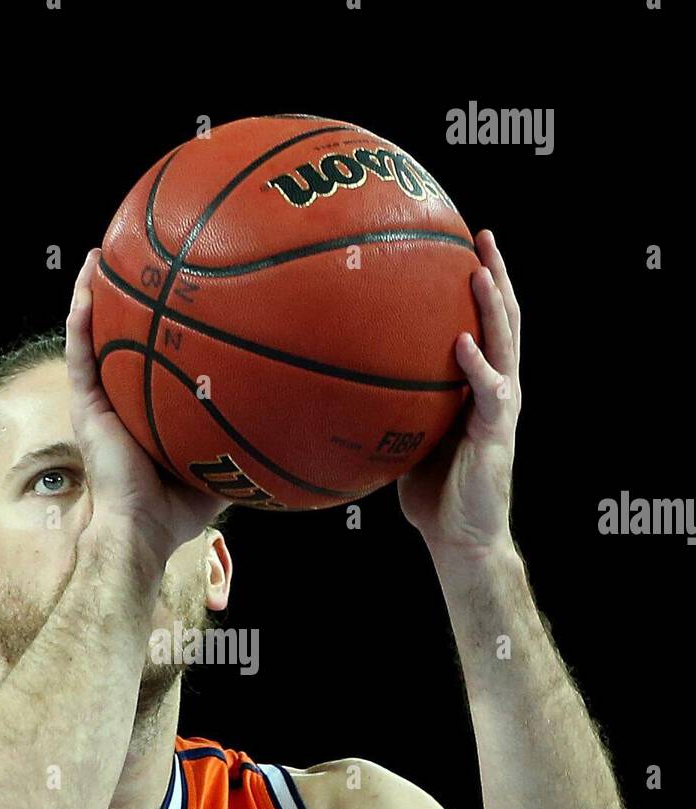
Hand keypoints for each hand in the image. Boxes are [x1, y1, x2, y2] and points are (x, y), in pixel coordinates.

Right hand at [65, 248, 226, 561]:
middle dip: (127, 301)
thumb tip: (291, 421)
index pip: (152, 359)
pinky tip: (90, 283)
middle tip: (139, 260)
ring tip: (104, 254)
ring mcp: (100, 400)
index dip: (160, 328)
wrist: (143, 530)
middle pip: (121, 340)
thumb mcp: (224, 466)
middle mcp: (121, 400)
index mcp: (148, 410)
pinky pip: (80, 352)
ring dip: (96, 294)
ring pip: (93, 336)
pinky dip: (81, 316)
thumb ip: (247, 438)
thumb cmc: (180, 510)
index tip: (179, 294)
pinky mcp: (85, 405)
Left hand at [397, 229, 520, 562]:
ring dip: (495, 306)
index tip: (461, 243)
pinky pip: (490, 392)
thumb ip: (388, 406)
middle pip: (505, 320)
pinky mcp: (498, 433)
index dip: (478, 285)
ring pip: (506, 345)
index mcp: (478, 386)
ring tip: (481, 270)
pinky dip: (477, 365)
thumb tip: (337, 382)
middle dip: (497, 274)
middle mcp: (497, 388)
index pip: (484, 323)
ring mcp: (502, 409)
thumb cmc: (431, 493)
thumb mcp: (405, 438)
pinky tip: (462, 342)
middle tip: (483, 234)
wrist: (460, 538)